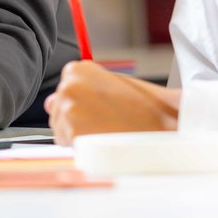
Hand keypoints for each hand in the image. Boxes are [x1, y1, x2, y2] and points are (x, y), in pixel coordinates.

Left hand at [45, 60, 180, 144]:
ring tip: (108, 131)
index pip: (63, 92)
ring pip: (59, 129)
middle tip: (108, 122)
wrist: (169, 126)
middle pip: (58, 111)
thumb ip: (80, 91)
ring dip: (78, 135)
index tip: (101, 108)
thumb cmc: (146, 108)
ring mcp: (68, 108)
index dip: (82, 105)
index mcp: (77, 69)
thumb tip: (47, 103)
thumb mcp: (112, 89)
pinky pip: (67, 144)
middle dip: (78, 121)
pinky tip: (104, 141)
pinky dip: (82, 147)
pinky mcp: (72, 131)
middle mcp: (68, 85)